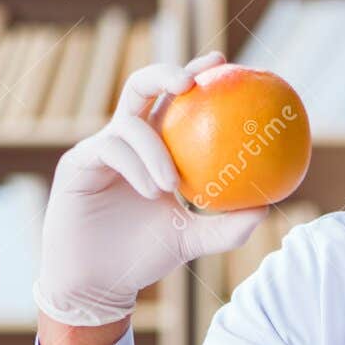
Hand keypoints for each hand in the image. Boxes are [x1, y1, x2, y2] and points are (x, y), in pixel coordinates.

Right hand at [34, 51, 265, 327]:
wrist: (99, 282)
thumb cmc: (144, 257)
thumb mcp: (193, 240)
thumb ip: (227, 226)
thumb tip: (267, 208)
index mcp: (154, 146)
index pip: (174, 100)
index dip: (195, 73)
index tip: (223, 62)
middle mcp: (126, 138)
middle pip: (142, 86)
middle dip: (166, 73)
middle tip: (191, 82)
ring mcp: (99, 149)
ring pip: (128, 124)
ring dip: (155, 149)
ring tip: (171, 185)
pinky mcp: (77, 163)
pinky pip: (110, 149)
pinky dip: (136, 167)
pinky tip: (153, 191)